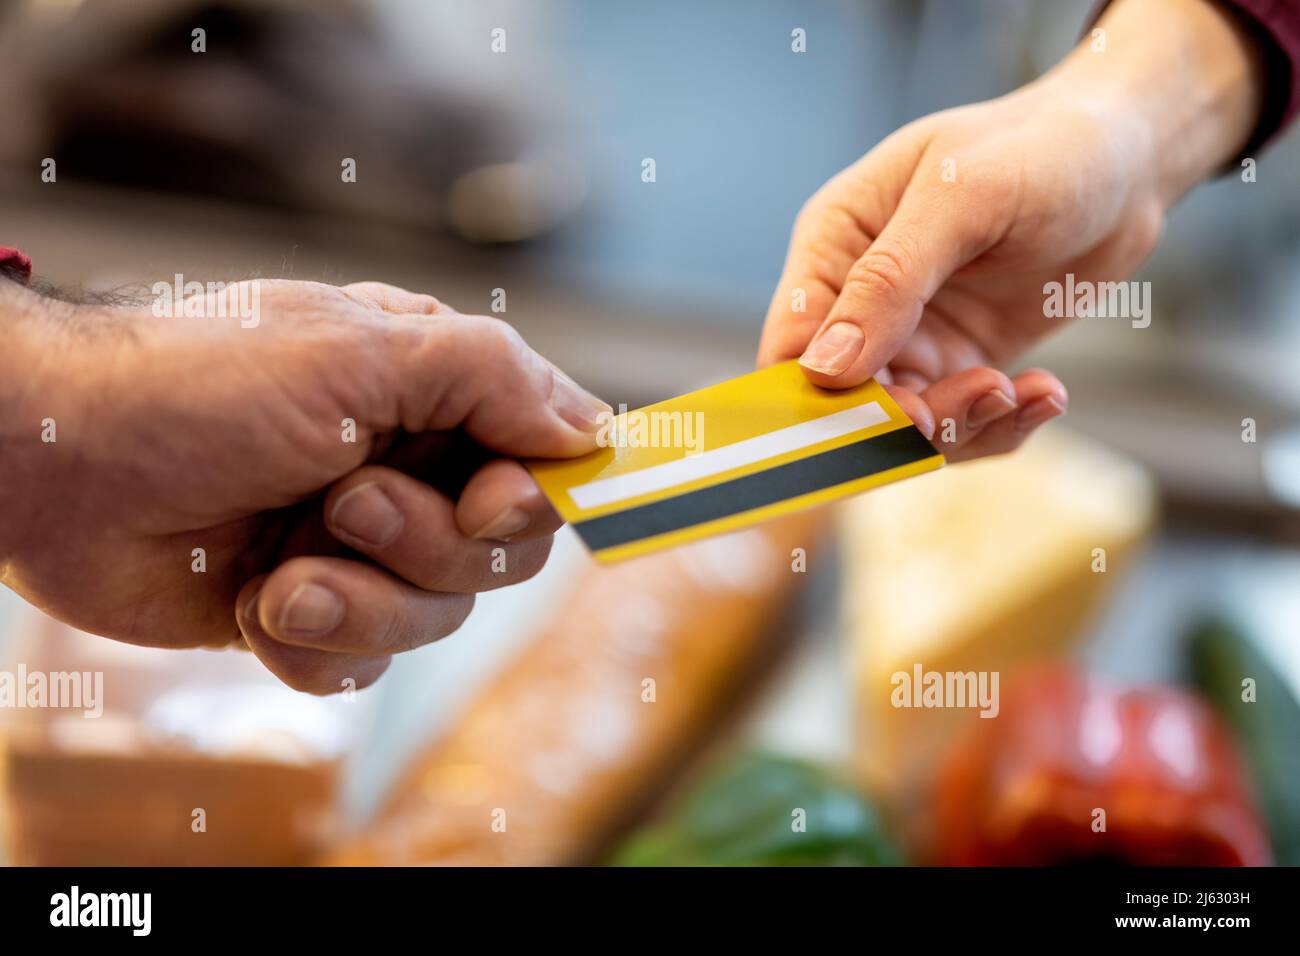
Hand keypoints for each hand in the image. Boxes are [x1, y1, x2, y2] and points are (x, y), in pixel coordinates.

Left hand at [0, 279, 608, 693]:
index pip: (544, 460)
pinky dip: (309, 645)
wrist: (54, 465)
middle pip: (501, 555)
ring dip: (359, 602)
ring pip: (432, 620)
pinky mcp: (306, 613)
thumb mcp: (358, 351)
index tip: (489, 501)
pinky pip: (359, 667)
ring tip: (282, 569)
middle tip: (345, 506)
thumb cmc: (201, 382)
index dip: (533, 497)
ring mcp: (356, 548)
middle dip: (426, 547)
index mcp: (431, 394)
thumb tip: (594, 428)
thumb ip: (492, 376)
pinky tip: (254, 605)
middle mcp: (408, 471)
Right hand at [759, 0, 1262, 461]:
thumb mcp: (962, 198)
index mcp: (835, 243)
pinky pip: (963, 423)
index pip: (791, 345)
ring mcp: (912, 335)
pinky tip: (1045, 393)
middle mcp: (860, 298)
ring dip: (964, 425)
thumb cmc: (1043, 147)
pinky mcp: (963, 361)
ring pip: (904, 425)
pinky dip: (1002, 425)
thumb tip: (825, 367)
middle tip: (980, 395)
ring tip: (1022, 392)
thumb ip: (888, 281)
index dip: (818, 397)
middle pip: (846, 399)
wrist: (1131, 157)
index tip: (883, 415)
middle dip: (907, 418)